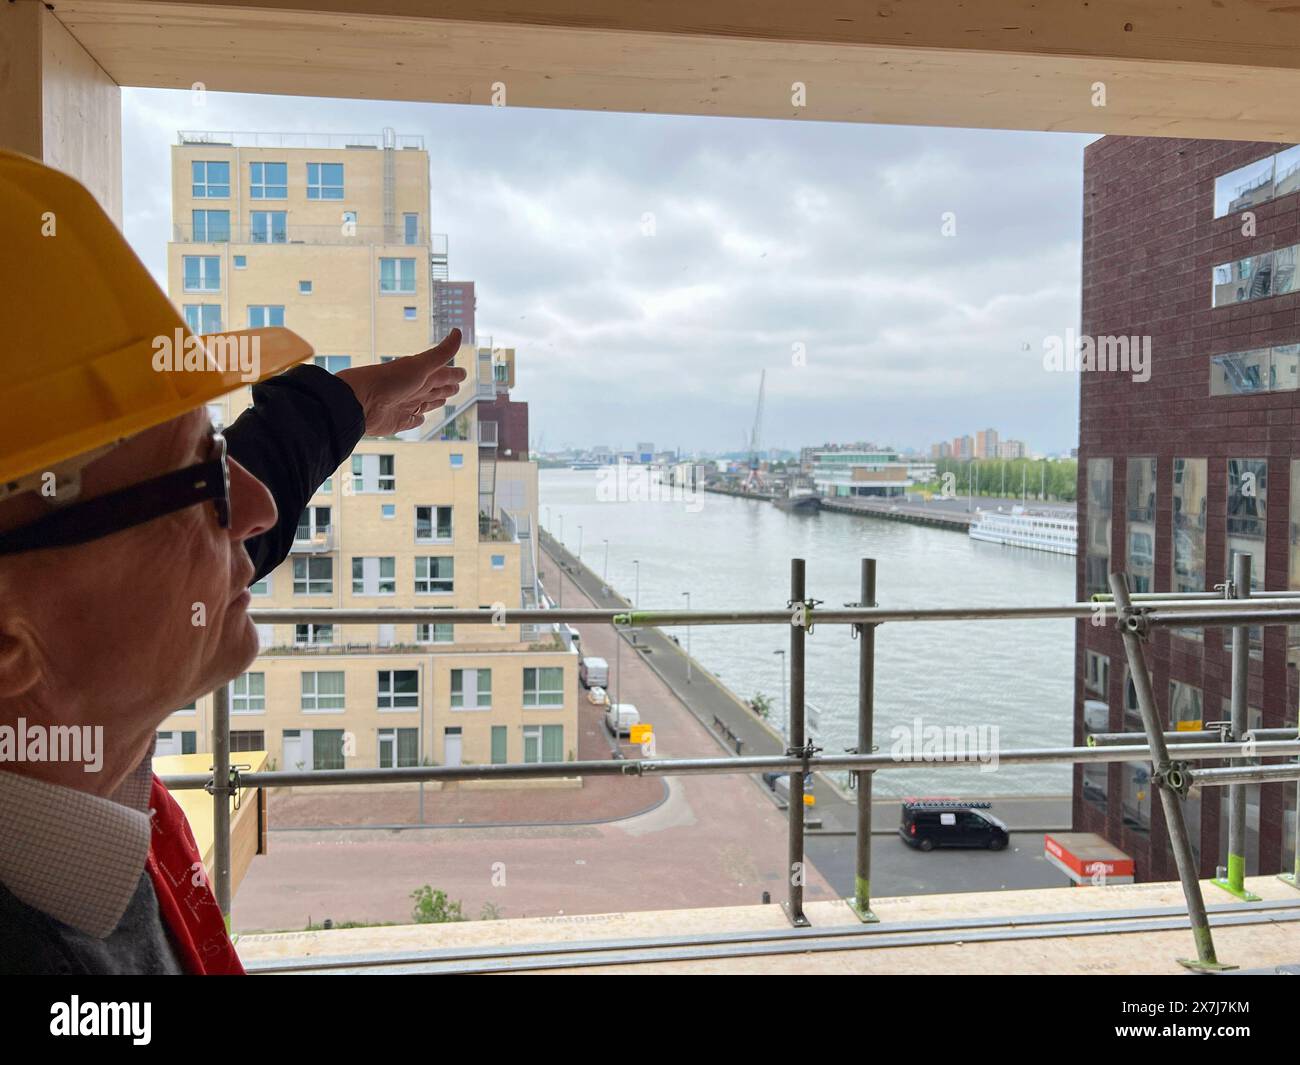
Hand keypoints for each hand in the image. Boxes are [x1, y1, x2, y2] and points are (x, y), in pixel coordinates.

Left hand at [336, 329, 467, 435]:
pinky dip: (417, 420)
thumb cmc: (389, 380)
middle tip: (457, 385)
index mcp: (420, 375)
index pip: (443, 374)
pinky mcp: (397, 422)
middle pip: (435, 388)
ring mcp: (405, 406)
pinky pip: (412, 421)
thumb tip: (458, 331)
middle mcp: (414, 389)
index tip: (463, 373)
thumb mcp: (419, 365)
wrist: (359, 401)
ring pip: (425, 403)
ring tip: (443, 399)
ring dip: (434, 402)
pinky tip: (420, 418)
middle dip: (446, 387)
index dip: (453, 374)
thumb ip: (440, 353)